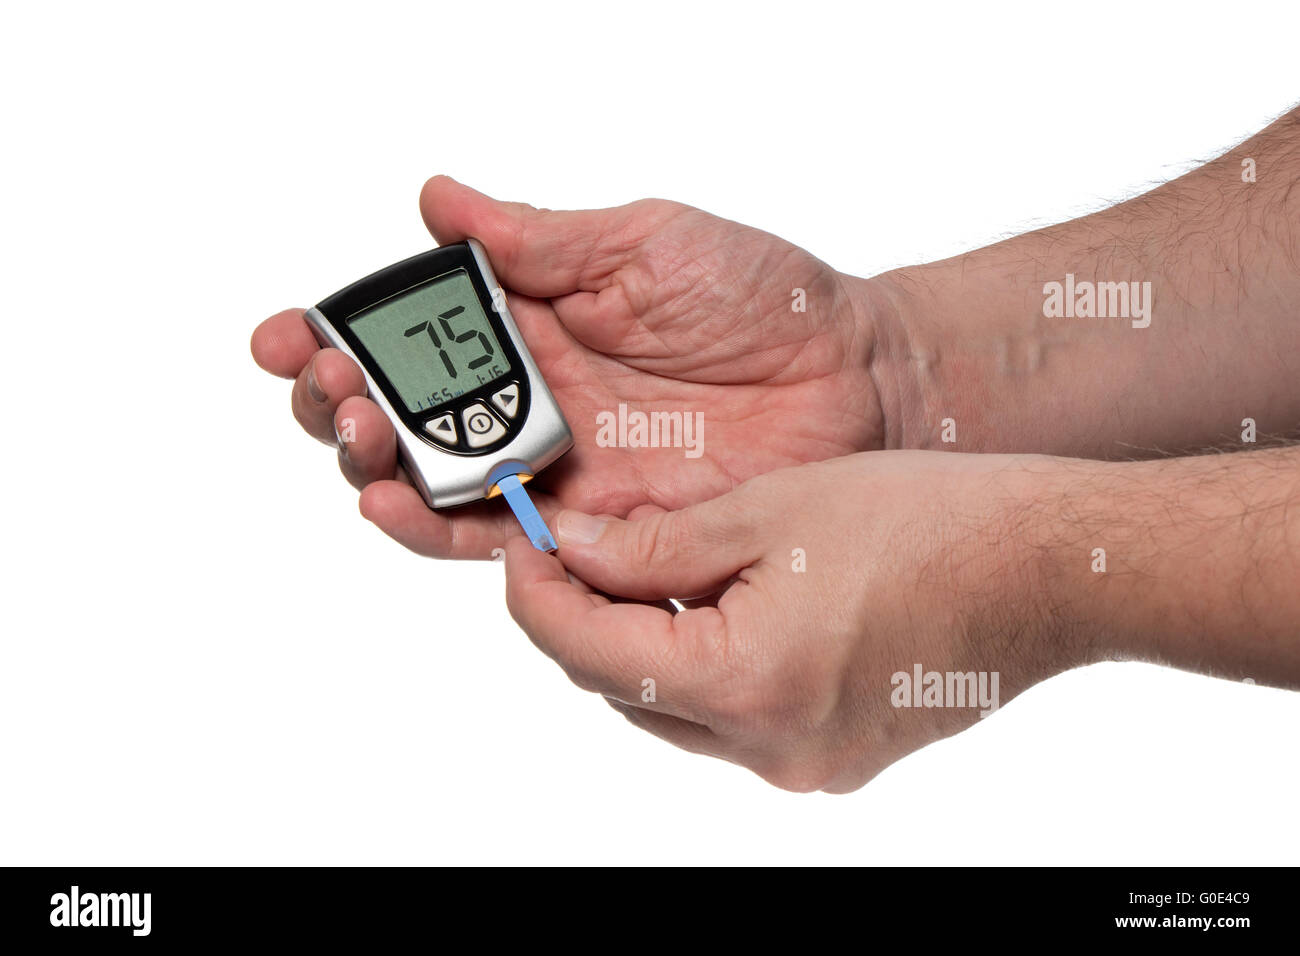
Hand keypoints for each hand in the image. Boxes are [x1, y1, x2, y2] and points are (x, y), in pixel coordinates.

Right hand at [250, 177, 890, 557]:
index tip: (288, 337)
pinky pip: (500, 541)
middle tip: (329, 393)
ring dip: (378, 469)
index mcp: (531, 325)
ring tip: (354, 445)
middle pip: (405, 417)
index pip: (413, 338)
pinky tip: (399, 508)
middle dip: (343, 406)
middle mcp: (529, 401)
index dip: (340, 338)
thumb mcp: (646, 244)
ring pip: (436, 484)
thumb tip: (437, 201)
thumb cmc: (761, 296)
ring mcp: (556, 469)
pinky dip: (440, 531)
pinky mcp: (592, 529)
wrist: (851, 377)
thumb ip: (542, 241)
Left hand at [503, 451, 1086, 791]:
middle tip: (580, 549)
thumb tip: (569, 551)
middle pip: (628, 690)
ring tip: (658, 567)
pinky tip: (729, 604)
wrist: (1047, 568)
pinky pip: (736, 720)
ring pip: (680, 710)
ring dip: (651, 645)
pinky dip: (710, 666)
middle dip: (590, 619)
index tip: (521, 547)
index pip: (587, 654)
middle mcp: (770, 751)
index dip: (537, 596)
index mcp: (744, 686)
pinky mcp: (837, 759)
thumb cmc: (925, 523)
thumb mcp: (767, 511)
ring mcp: (808, 765)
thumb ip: (652, 545)